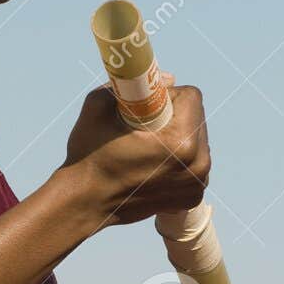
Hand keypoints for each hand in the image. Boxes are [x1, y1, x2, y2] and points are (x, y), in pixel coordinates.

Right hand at [61, 75, 209, 224]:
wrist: (85, 203)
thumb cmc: (90, 155)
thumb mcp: (100, 106)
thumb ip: (133, 84)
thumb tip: (169, 79)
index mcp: (181, 143)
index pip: (192, 97)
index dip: (168, 93)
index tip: (147, 104)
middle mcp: (197, 165)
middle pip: (198, 118)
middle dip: (176, 114)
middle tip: (146, 123)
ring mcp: (197, 183)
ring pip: (198, 140)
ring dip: (179, 135)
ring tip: (149, 145)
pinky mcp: (193, 196)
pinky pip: (194, 163)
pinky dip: (179, 159)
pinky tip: (155, 163)